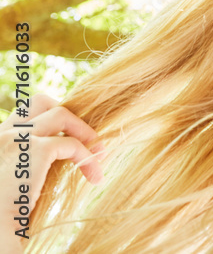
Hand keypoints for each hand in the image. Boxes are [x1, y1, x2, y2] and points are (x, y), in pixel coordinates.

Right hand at [1, 95, 104, 244]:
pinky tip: (94, 176)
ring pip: (60, 113)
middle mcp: (1, 134)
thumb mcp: (18, 178)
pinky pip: (71, 144)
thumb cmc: (7, 214)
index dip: (51, 121)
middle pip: (40, 101)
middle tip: (86, 138)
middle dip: (68, 115)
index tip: (69, 139)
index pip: (25, 113)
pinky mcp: (33, 150)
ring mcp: (16, 138)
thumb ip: (31, 161)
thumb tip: (65, 151)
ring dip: (84, 132)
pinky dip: (88, 157)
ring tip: (99, 154)